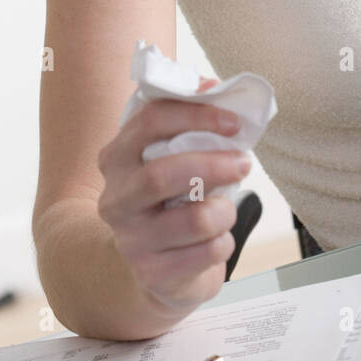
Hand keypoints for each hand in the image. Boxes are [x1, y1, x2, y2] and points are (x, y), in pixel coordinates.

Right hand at [96, 77, 250, 315]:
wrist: (153, 267)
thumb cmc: (170, 199)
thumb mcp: (169, 157)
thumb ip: (187, 121)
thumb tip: (214, 86)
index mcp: (117, 157)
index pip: (151, 121)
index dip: (197, 115)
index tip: (234, 122)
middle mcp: (115, 198)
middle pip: (163, 174)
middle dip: (214, 165)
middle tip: (244, 162)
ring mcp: (130, 239)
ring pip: (194, 219)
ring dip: (225, 210)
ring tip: (227, 207)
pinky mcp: (152, 273)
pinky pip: (207, 252)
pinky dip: (224, 241)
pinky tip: (217, 238)